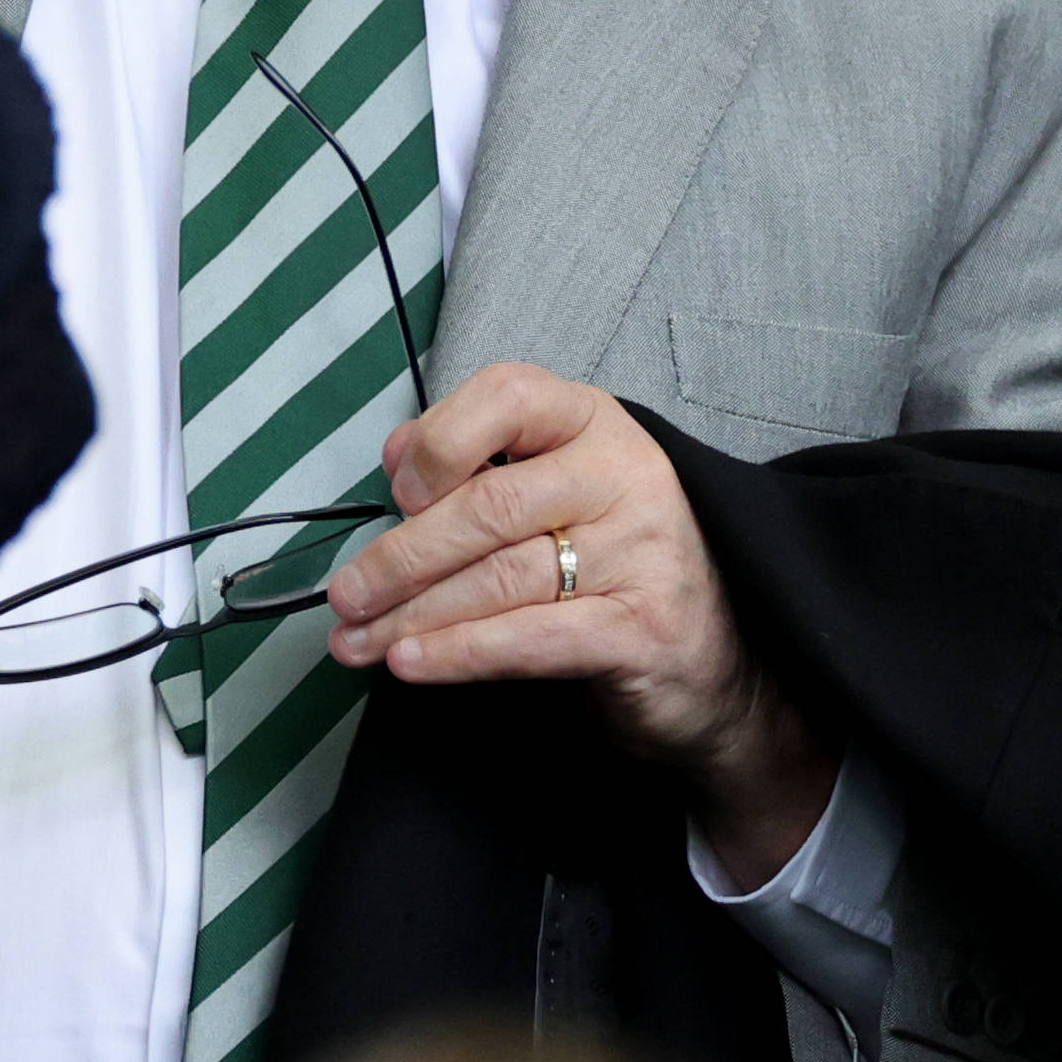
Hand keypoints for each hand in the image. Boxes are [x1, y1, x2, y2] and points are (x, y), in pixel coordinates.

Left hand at [324, 363, 838, 888]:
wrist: (718, 662)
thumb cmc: (614, 566)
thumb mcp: (556, 493)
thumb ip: (480, 466)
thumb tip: (395, 455)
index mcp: (594, 423)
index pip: (509, 396)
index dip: (440, 440)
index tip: (395, 492)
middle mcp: (626, 475)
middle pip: (490, 506)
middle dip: (400, 556)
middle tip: (344, 595)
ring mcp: (643, 551)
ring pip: (500, 578)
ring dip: (412, 616)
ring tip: (356, 642)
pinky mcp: (643, 628)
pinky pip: (530, 638)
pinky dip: (459, 654)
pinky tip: (411, 664)